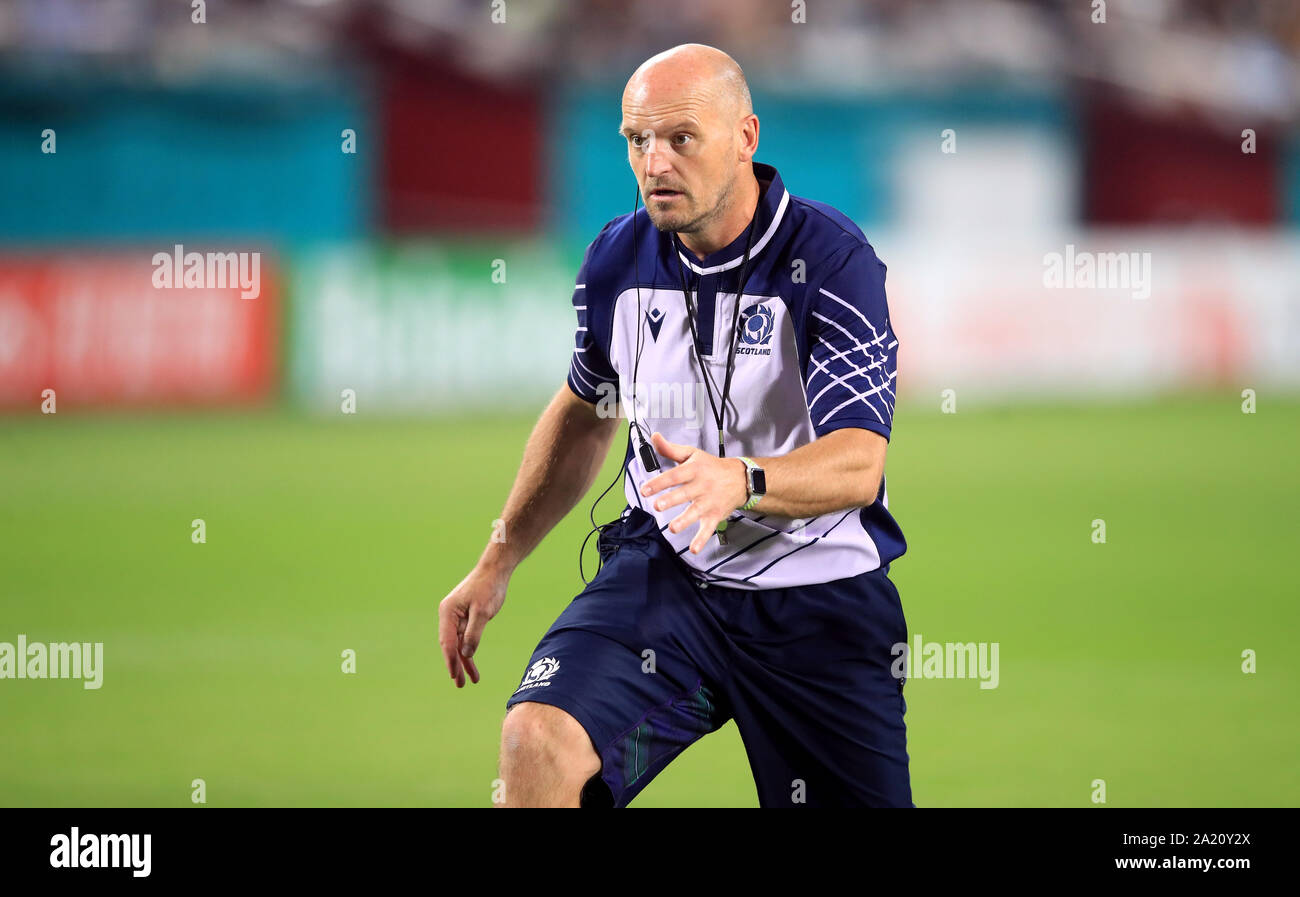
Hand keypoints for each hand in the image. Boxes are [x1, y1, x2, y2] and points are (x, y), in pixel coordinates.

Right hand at [438, 565, 508, 687]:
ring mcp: (456, 617)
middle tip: (460, 684)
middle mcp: (448, 615)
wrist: (495, 571)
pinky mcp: (466, 618)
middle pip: (450, 645)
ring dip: (464, 661)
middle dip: (455, 665)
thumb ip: (473, 634)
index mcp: (448, 612)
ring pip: (458, 644)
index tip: (454, 675)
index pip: (448, 641)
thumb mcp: (483, 612)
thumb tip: (465, 654)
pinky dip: (470, 650)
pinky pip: (465, 638)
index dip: (451, 660)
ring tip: (470, 681)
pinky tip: (473, 664)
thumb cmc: (488, 588)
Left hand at [640, 431, 749, 553]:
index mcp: (694, 470)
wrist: (740, 479)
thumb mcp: (692, 454)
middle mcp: (701, 486)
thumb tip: (654, 437)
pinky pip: (708, 529)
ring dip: (684, 521)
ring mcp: (708, 502)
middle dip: (671, 501)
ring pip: (695, 513)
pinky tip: (694, 549)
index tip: (645, 490)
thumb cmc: (711, 466)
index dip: (659, 482)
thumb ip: (670, 449)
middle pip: (685, 494)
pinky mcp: (714, 515)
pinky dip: (701, 540)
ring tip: (672, 528)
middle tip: (657, 506)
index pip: (674, 476)